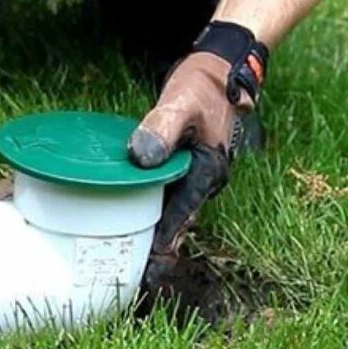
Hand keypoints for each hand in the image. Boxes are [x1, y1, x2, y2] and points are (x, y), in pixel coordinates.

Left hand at [128, 22, 267, 291]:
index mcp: (206, 173)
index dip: (161, 247)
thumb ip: (161, 129)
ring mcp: (195, 175)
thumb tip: (141, 158)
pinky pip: (165, 197)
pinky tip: (130, 223)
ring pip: (170, 213)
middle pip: (175, 224)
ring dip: (151, 235)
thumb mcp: (180, 103)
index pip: (179, 219)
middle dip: (155, 252)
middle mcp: (203, 181)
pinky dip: (150, 213)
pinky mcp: (183, 167)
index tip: (145, 274)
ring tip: (127, 264)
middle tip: (128, 282)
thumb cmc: (202, 84)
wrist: (221, 67)